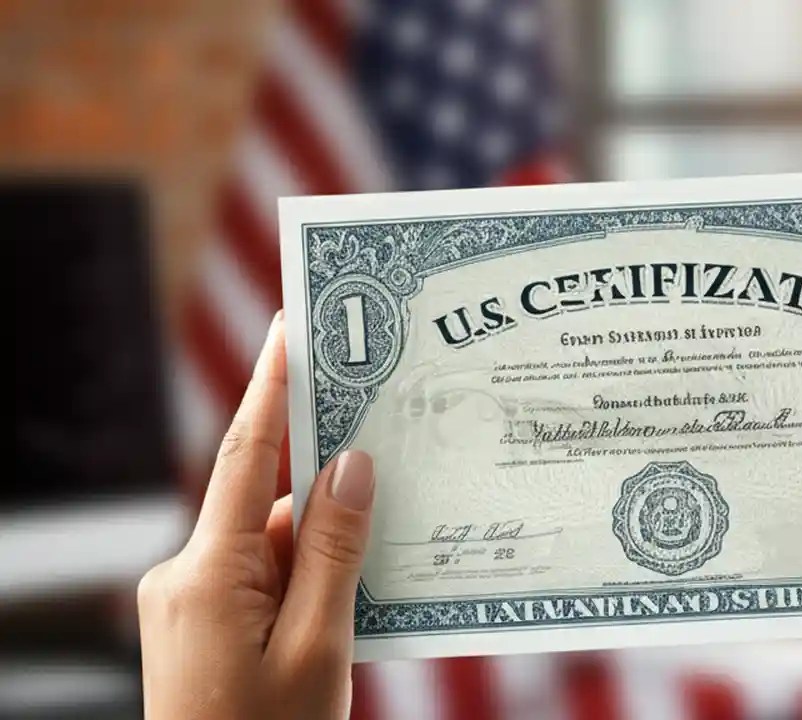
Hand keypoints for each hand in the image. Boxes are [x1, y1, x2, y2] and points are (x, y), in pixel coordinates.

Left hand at [138, 313, 375, 719]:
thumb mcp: (319, 646)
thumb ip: (336, 551)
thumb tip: (352, 465)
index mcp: (207, 575)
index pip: (243, 456)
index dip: (271, 388)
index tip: (292, 327)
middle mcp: (185, 577)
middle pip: (268, 505)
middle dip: (328, 498)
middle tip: (388, 461)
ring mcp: (187, 602)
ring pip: (271, 546)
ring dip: (323, 555)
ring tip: (375, 585)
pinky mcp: (200, 624)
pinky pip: (260, 577)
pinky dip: (305, 580)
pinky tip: (347, 607)